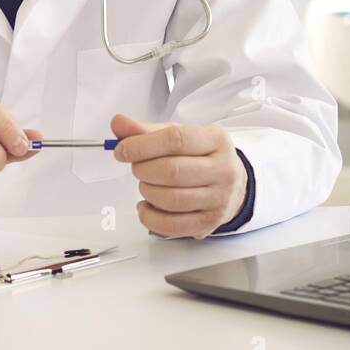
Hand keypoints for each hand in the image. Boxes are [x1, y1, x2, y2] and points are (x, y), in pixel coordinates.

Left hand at [110, 114, 246, 238]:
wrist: (230, 183)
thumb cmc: (200, 156)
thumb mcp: (178, 135)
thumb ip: (146, 130)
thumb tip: (119, 124)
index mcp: (216, 140)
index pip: (175, 139)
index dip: (142, 145)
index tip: (122, 150)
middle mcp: (223, 169)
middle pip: (171, 170)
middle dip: (143, 169)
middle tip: (137, 167)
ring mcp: (219, 198)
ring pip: (170, 199)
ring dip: (146, 191)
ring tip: (146, 184)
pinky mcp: (210, 222)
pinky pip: (172, 225)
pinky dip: (150, 217)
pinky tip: (147, 206)